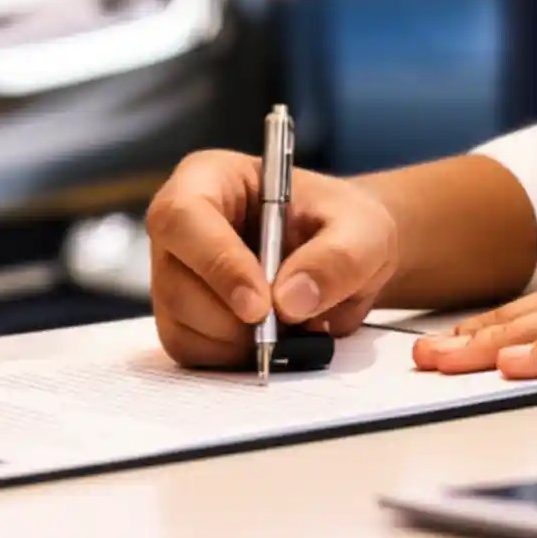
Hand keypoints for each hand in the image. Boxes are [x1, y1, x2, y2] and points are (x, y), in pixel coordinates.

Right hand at [146, 150, 398, 366]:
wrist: (344, 254)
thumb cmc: (341, 224)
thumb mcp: (363, 228)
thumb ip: (338, 258)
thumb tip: (291, 300)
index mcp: (207, 179)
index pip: (183, 218)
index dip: (217, 263)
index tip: (261, 305)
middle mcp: (178, 228)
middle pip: (176, 283)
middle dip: (234, 318)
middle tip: (290, 324)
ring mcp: (172, 275)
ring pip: (180, 325)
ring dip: (238, 342)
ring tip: (288, 326)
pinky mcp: (180, 317)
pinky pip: (190, 351)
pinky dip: (233, 358)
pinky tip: (268, 339)